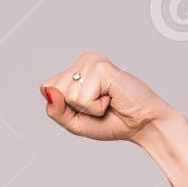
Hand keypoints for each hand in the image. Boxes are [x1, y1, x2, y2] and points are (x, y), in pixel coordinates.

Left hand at [39, 53, 173, 142]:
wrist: (141, 124)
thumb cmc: (111, 121)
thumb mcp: (74, 123)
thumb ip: (55, 110)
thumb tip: (48, 90)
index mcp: (75, 71)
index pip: (46, 88)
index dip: (63, 107)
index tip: (86, 108)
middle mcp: (82, 62)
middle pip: (55, 91)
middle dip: (75, 108)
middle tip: (98, 106)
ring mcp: (92, 62)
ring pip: (67, 95)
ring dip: (88, 108)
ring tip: (106, 101)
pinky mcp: (101, 67)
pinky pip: (82, 98)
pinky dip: (96, 107)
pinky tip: (111, 98)